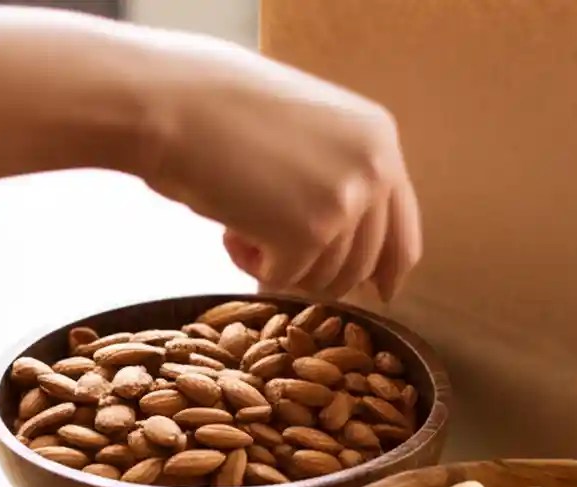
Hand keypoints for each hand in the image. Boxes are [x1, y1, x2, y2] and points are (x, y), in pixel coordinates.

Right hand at [138, 33, 421, 299]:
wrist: (173, 104)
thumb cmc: (220, 111)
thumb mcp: (305, 131)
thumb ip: (337, 175)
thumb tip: (348, 242)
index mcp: (379, 139)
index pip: (403, 226)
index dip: (391, 268)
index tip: (381, 293)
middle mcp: (374, 170)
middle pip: (363, 263)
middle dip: (320, 275)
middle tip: (273, 259)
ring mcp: (345, 203)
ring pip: (324, 277)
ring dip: (280, 265)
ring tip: (241, 227)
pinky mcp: (308, 233)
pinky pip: (285, 279)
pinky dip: (253, 267)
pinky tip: (229, 232)